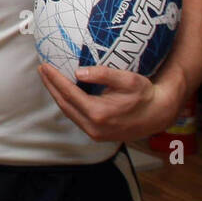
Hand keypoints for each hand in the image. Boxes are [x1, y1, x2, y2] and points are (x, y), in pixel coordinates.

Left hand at [38, 63, 182, 142]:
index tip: (45, 66)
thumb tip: (78, 72)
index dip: (55, 79)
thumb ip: (103, 75)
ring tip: (49, 78)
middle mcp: (93, 126)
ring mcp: (94, 133)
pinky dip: (67, 103)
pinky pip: (76, 117)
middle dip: (51, 86)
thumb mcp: (128, 80)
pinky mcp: (96, 134)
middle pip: (64, 104)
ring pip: (68, 112)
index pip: (69, 93)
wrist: (159, 115)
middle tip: (42, 70)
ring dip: (57, 95)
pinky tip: (64, 92)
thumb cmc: (145, 95)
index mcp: (99, 113)